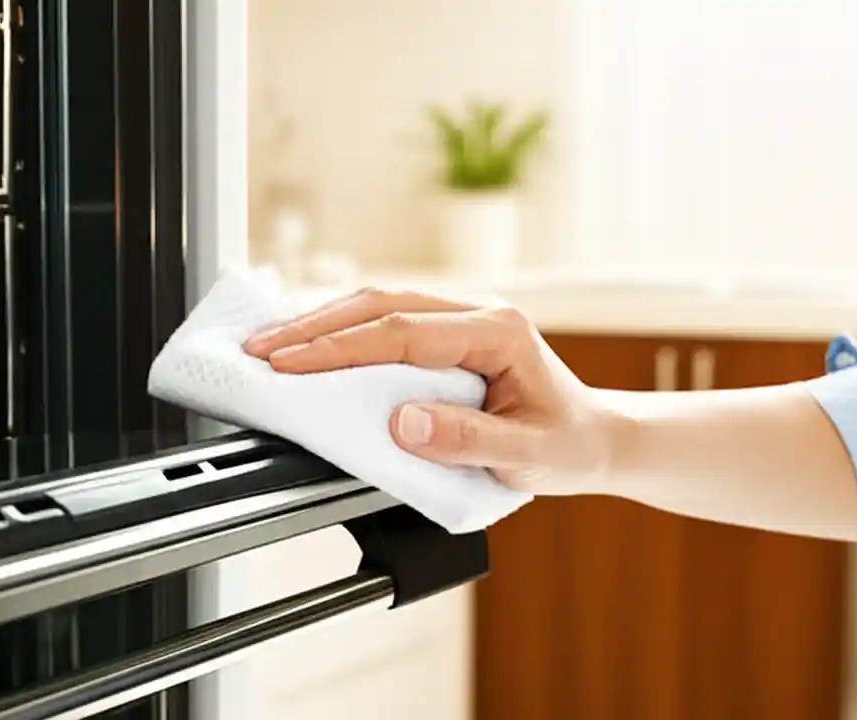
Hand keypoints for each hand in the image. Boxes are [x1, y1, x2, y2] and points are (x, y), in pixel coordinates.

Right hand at [243, 288, 617, 494]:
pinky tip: (311, 342)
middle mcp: (477, 314)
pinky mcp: (448, 335)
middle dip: (314, 326)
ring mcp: (462, 319)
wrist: (596, 438)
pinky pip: (387, 322)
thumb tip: (403, 422)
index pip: (401, 333)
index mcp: (497, 331)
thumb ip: (467, 439)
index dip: (339, 348)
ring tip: (270, 343)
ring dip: (322, 323)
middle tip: (259, 348)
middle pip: (381, 305)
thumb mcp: (526, 454)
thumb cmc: (568, 444)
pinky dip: (343, 330)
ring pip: (379, 305)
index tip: (290, 364)